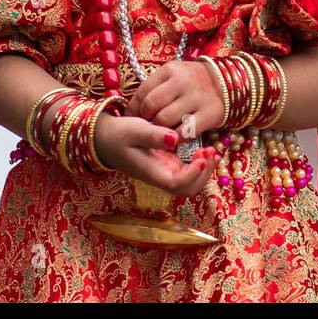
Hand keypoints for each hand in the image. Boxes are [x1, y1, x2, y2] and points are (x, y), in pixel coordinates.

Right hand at [93, 113, 218, 196]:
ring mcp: (165, 172)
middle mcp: (161, 176)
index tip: (202, 157)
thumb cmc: (119, 135)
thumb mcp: (134, 130)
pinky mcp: (168, 165)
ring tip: (211, 150)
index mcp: (152, 172)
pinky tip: (204, 149)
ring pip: (191, 182)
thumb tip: (174, 139)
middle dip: (204, 175)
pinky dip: (200, 164)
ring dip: (204, 170)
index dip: (192, 175)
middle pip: (188, 189)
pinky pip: (188, 171)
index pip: (176, 183)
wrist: (107, 139)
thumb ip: (153, 135)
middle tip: (211, 152)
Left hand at [126, 59, 225, 134]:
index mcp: (170, 70)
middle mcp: (183, 81)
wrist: (230, 83)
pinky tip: (178, 137)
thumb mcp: (174, 76)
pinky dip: (177, 137)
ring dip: (161, 130)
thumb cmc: (194, 82)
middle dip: (146, 120)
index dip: (134, 110)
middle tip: (149, 126)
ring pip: (165, 120)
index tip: (133, 119)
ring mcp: (197, 97)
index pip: (142, 92)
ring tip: (163, 132)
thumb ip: (155, 89)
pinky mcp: (210, 114)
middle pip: (151, 107)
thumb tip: (132, 111)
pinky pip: (185, 131)